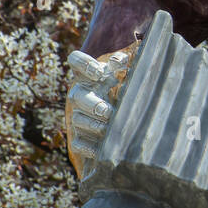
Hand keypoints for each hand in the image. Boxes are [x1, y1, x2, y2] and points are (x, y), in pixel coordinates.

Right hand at [65, 44, 135, 178]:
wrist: (124, 124)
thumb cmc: (128, 93)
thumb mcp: (131, 77)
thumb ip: (130, 66)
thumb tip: (130, 58)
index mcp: (91, 75)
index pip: (76, 60)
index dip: (84, 64)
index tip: (99, 72)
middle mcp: (81, 94)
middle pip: (77, 95)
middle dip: (91, 104)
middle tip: (106, 111)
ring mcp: (78, 116)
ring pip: (77, 120)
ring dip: (92, 125)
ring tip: (107, 130)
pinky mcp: (80, 139)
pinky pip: (78, 143)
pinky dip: (88, 147)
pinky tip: (100, 150)